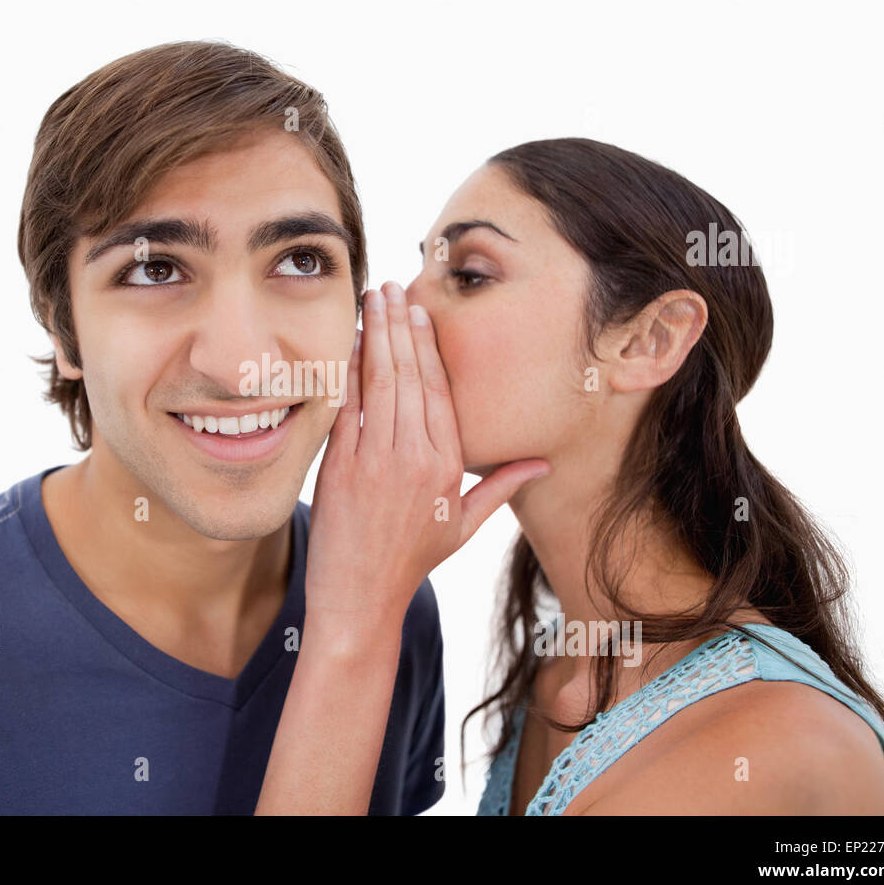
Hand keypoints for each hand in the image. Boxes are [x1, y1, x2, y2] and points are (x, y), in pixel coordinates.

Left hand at [305, 281, 550, 632]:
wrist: (360, 598)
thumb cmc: (411, 561)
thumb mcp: (463, 525)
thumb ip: (501, 486)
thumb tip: (543, 463)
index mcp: (448, 467)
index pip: (440, 390)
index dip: (429, 345)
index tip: (420, 311)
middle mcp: (416, 457)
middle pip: (410, 375)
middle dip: (401, 325)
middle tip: (392, 287)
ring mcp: (376, 460)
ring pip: (379, 382)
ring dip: (376, 335)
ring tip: (372, 299)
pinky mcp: (340, 467)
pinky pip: (346, 406)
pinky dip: (347, 370)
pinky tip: (348, 341)